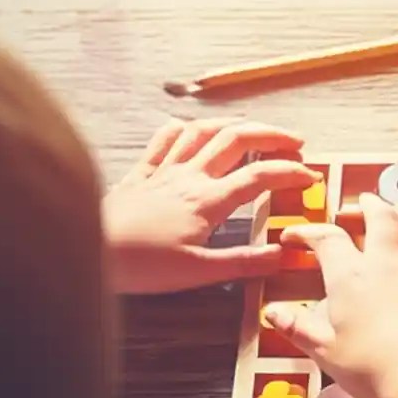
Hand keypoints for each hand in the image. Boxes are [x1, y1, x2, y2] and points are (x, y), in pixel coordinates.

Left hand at [102, 118, 319, 293]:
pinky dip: (183, 128)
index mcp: (208, 200)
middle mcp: (189, 176)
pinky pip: (164, 139)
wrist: (87, 248)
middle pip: (237, 140)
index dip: (290, 172)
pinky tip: (191, 128)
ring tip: (254, 130)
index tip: (310, 176)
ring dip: (234, 125)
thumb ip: (245, 262)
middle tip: (295, 142)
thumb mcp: (199, 272)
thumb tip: (284, 255)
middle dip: (271, 135)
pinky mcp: (140, 173)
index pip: (260, 177)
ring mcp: (163, 170)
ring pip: (204, 131)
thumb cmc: (141, 265)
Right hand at [262, 194, 397, 397]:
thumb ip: (299, 327)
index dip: (309, 232)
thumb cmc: (372, 370)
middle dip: (369, 206)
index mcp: (351, 277)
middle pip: (381, 219)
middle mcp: (388, 265)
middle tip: (363, 202)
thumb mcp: (325, 351)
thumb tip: (272, 311)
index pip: (327, 240)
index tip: (295, 236)